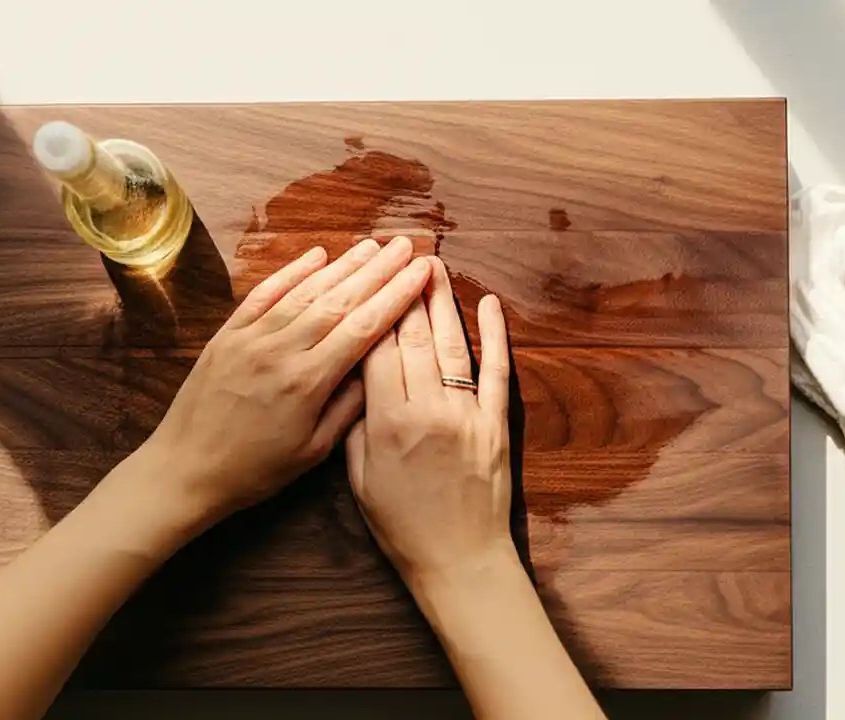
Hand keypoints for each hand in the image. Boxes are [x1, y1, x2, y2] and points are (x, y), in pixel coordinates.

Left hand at [141, 236, 430, 529]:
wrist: (185, 470)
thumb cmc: (254, 471)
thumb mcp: (312, 452)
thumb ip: (348, 408)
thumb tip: (378, 367)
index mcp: (308, 381)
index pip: (364, 327)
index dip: (396, 295)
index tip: (421, 271)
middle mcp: (281, 350)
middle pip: (339, 300)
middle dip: (377, 271)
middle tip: (406, 245)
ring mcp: (251, 338)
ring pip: (305, 292)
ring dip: (342, 266)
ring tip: (372, 245)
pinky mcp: (227, 335)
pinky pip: (264, 295)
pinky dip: (291, 272)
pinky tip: (316, 255)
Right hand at [346, 257, 513, 590]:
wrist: (458, 560)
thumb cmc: (401, 526)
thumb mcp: (358, 480)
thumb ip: (352, 427)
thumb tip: (348, 380)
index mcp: (385, 423)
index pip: (374, 351)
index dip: (370, 310)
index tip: (365, 276)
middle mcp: (426, 410)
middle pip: (411, 338)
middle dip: (404, 290)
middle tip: (401, 252)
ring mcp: (465, 414)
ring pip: (450, 345)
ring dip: (441, 301)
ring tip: (434, 265)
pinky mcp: (495, 424)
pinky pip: (496, 372)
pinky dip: (493, 336)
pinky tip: (488, 305)